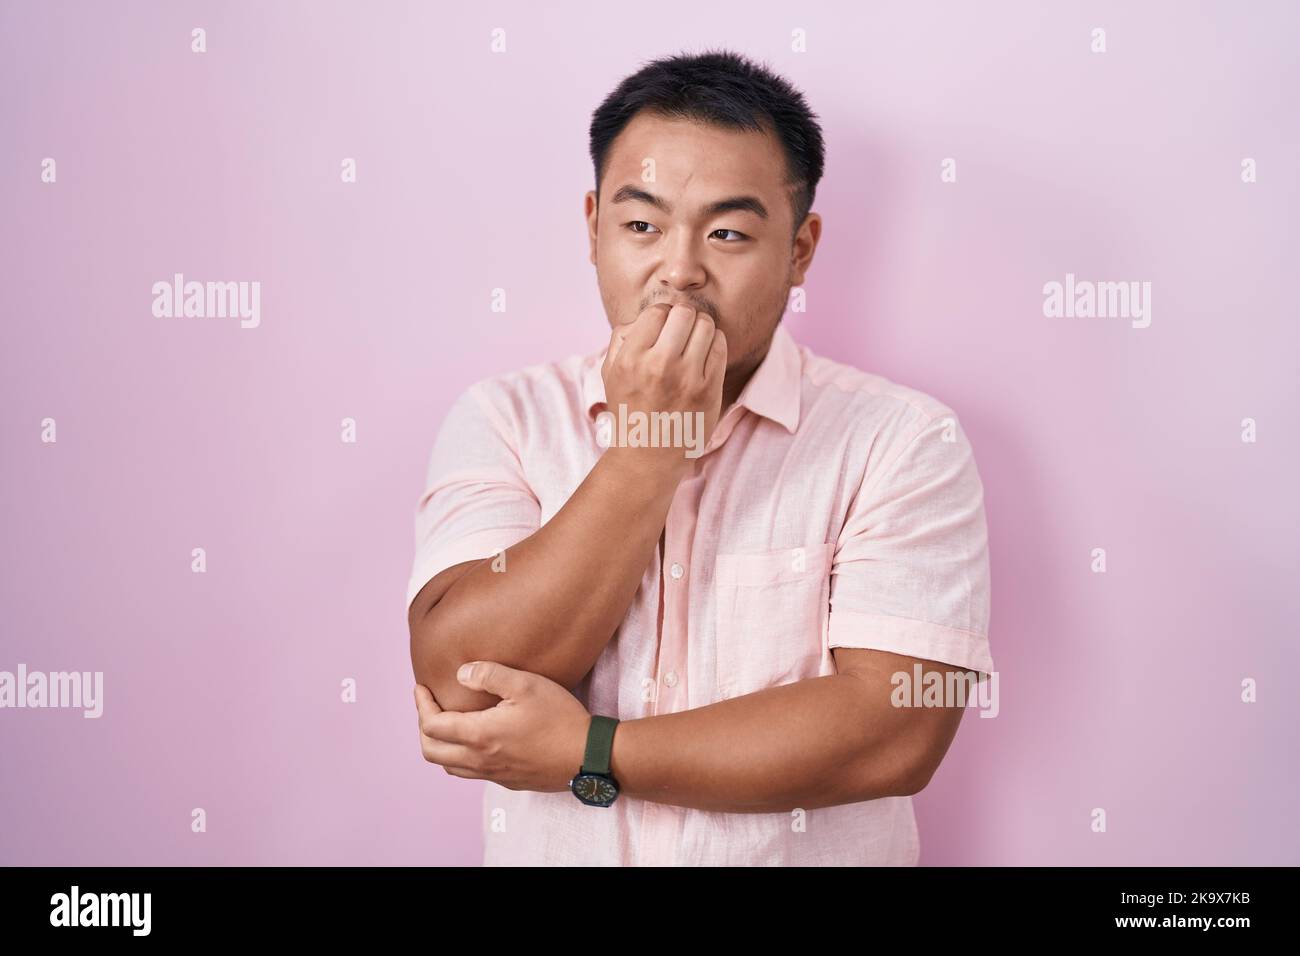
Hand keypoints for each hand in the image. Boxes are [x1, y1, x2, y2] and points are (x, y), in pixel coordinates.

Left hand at [414, 662, 591, 792]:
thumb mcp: (526, 684)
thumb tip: (461, 674)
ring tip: (446, 723)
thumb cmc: (559, 718)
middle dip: (422, 727)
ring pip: (449, 766)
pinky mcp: (507, 780)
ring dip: (439, 744)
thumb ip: (489, 674)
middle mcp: (480, 759)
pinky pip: (470, 773)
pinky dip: (459, 756)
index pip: (431, 726)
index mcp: (480, 735)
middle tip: (429, 706)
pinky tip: (474, 740)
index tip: (421, 688)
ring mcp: (493, 774)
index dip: (421, 705)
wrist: (588, 756)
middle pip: (431, 751)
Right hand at [600, 302, 726, 473]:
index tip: (662, 330)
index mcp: (631, 359)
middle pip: (684, 313)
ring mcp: (687, 378)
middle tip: (681, 333)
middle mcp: (659, 366)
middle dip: (683, 318)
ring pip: (706, 325)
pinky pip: (720, 346)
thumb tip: (648, 314)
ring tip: (693, 343)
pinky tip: (703, 356)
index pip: (657, 311)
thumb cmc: (629, 410)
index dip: (661, 316)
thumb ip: (622, 337)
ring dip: (701, 329)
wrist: (647, 457)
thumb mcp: (610, 372)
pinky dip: (714, 344)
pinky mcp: (709, 390)